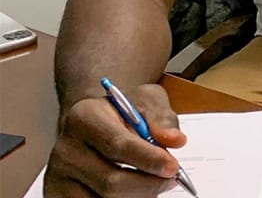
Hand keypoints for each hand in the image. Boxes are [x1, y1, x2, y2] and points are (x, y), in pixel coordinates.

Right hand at [44, 84, 185, 196]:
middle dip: (148, 185)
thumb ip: (161, 119)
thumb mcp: (145, 101)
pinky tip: (136, 193)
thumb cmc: (122, 112)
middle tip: (171, 179)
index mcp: (84, 118)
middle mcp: (66, 149)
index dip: (149, 159)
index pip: (117, 145)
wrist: (94, 122)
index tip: (173, 167)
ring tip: (154, 185)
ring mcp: (58, 176)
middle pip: (110, 182)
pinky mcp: (58, 195)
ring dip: (138, 197)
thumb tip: (175, 140)